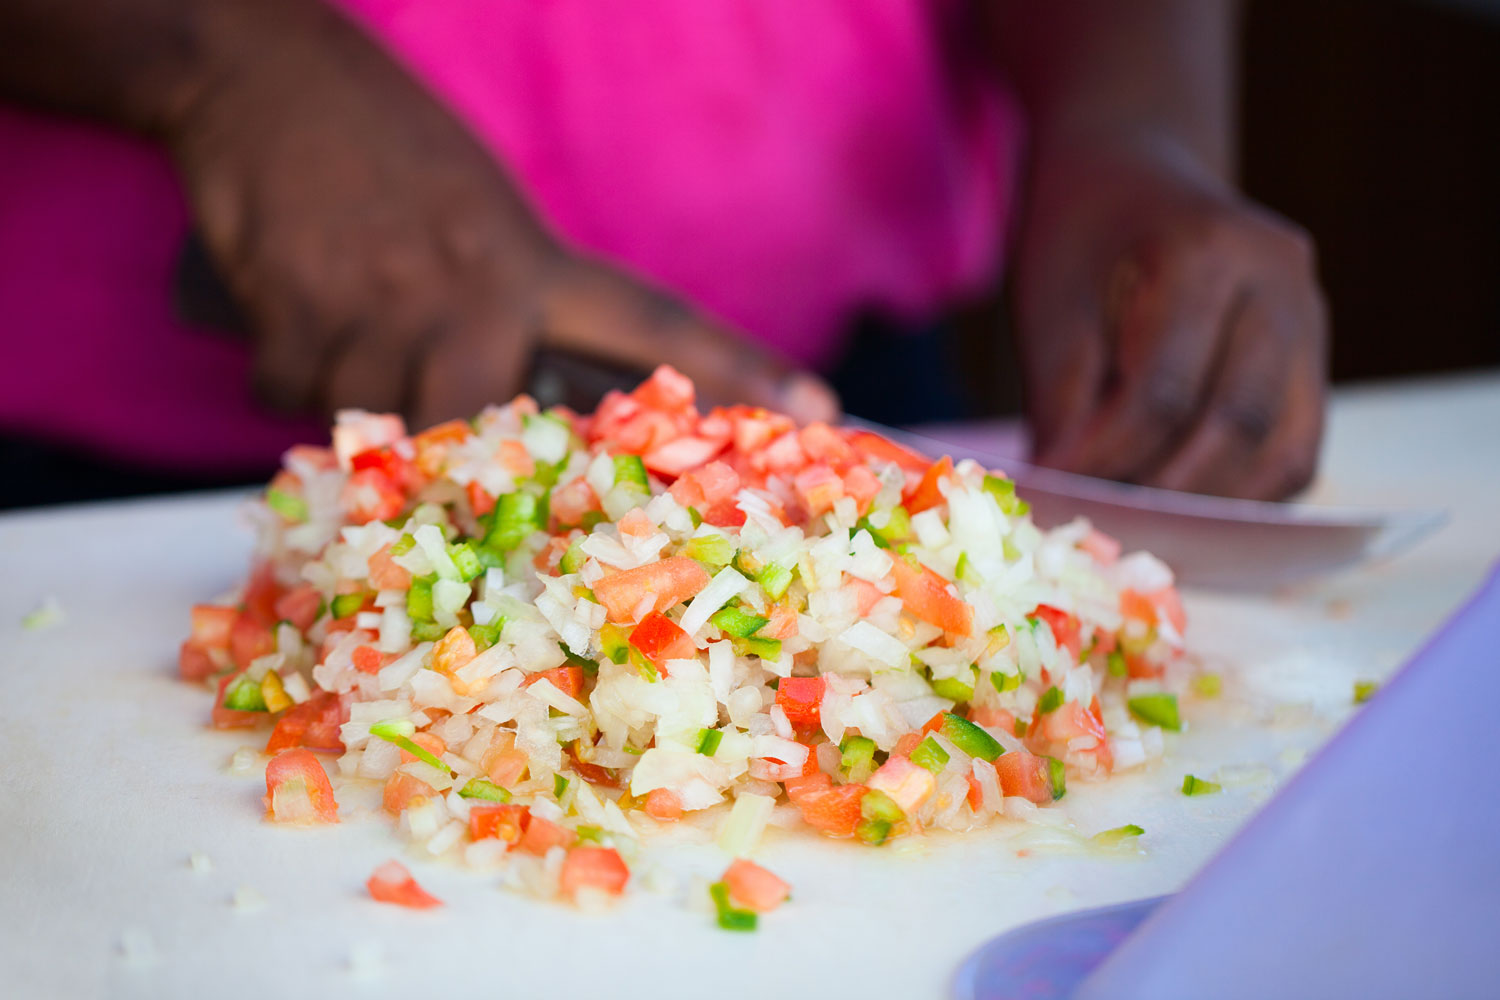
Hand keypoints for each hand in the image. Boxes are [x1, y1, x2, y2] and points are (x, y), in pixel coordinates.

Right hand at [165, 1, 836, 428]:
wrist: (255, 70)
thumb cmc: (382, 148)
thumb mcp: (477, 213)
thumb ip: (510, 301)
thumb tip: (513, 410)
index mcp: (530, 259)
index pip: (655, 324)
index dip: (737, 375)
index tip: (820, 415)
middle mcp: (472, 287)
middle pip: (485, 430)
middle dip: (454, 452)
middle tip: (432, 424)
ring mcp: (383, 301)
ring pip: (374, 419)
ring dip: (355, 385)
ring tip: (345, 301)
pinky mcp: (295, 313)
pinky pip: (294, 394)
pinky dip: (289, 363)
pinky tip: (296, 296)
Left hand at [1012, 134, 1327, 498]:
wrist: (1132, 176)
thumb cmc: (1080, 240)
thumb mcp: (1049, 308)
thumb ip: (1060, 402)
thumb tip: (1064, 500)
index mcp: (1207, 250)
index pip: (1164, 389)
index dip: (1109, 459)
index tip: (1062, 501)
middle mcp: (1280, 280)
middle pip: (1236, 424)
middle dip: (1165, 494)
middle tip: (1105, 533)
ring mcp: (1312, 319)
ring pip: (1283, 450)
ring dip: (1214, 508)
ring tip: (1143, 531)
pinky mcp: (1316, 360)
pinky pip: (1294, 451)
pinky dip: (1243, 495)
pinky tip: (1183, 510)